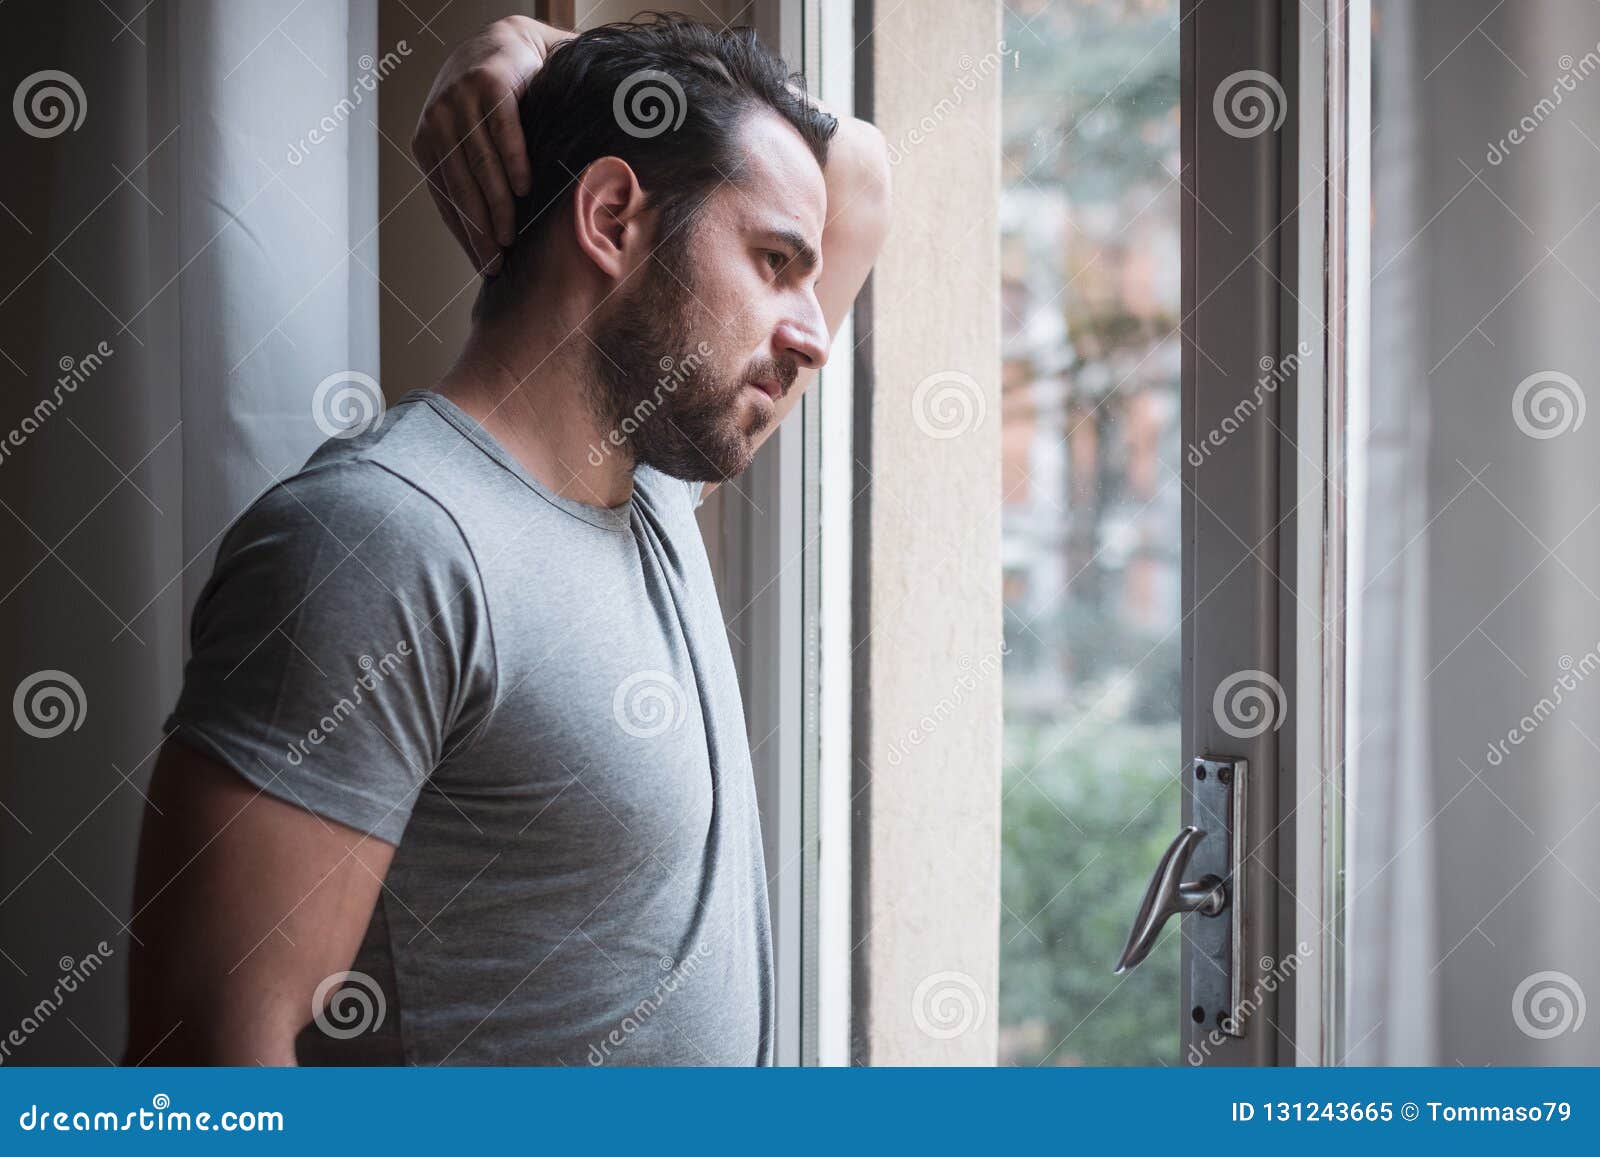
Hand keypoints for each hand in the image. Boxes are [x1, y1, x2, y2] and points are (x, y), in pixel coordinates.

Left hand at [410, 16, 570, 273]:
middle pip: (461, 186)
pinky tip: (525, 188)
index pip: (445, 198)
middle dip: (479, 230)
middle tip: (497, 263)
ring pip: (480, 163)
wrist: (507, 44)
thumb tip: (485, 237)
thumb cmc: (492, 103)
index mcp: (427, 141)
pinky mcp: (490, 84)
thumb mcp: (470, 137)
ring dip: (497, 204)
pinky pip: (502, 131)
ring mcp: (461, 100)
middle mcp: (437, 120)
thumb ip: (469, 174)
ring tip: (511, 236)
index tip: (485, 265)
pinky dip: (514, 161)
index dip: (465, 235)